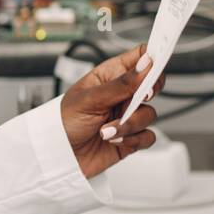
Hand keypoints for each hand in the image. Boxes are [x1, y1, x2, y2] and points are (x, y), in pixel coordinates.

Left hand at [60, 42, 163, 178]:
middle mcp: (121, 94)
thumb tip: (146, 64)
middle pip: (152, 84)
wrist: (57, 155)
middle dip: (146, 94)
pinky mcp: (130, 137)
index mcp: (110, 76)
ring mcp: (126, 115)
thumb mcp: (90, 99)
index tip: (156, 66)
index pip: (139, 58)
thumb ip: (121, 84)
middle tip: (136, 99)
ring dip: (129, 124)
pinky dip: (133, 140)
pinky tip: (114, 140)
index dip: (152, 59)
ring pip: (149, 114)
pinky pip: (148, 136)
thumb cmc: (63, 122)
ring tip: (106, 130)